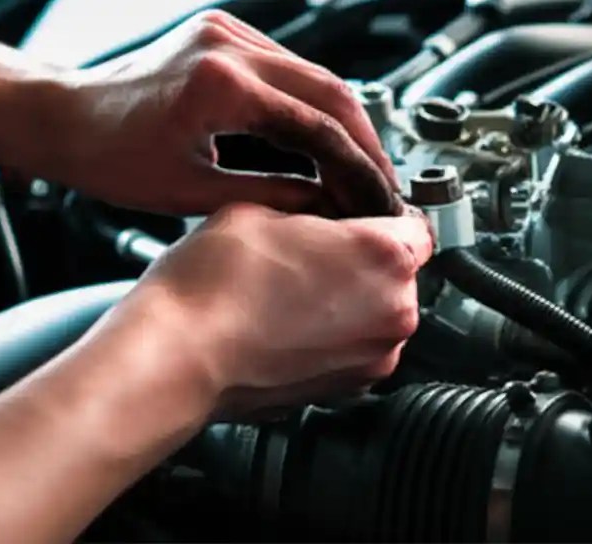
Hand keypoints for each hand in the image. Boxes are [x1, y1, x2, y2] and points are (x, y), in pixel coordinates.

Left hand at [16, 10, 400, 216]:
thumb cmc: (107, 155)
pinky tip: (324, 137)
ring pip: (314, 74)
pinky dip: (312, 102)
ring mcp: (225, 32)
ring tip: (360, 167)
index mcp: (220, 83)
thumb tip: (328, 208)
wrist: (64, 117)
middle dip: (365, 141)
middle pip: (331, 89)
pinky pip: (286, 66)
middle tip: (384, 185)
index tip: (378, 198)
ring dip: (344, 121)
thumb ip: (271, 196)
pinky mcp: (222, 32)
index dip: (358, 167)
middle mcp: (227, 44)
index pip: (318, 125)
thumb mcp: (192, 193)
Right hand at [109, 202, 433, 418]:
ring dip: (345, 296)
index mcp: (385, 256)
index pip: (414, 220)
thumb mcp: (261, 207)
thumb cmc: (210, 288)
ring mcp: (373, 358)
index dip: (376, 211)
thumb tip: (323, 204)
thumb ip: (311, 202)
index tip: (350, 211)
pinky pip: (353, 345)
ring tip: (286, 287)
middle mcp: (393, 313)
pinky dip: (329, 332)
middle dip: (359, 255)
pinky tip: (282, 319)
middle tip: (305, 247)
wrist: (176, 358)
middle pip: (396, 269)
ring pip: (375, 309)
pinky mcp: (347, 388)